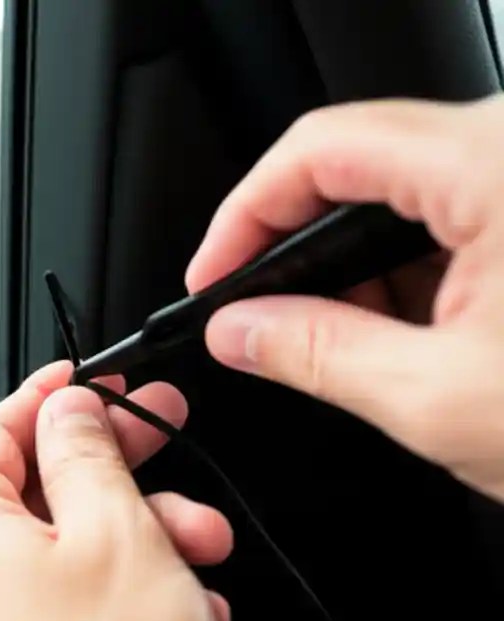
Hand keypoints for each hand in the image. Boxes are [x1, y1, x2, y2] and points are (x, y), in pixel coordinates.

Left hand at [0, 361, 231, 620]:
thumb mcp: (116, 535)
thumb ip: (87, 454)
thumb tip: (69, 408)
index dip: (51, 395)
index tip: (97, 376)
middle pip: (36, 484)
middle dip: (117, 465)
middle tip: (167, 431)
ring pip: (66, 545)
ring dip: (142, 534)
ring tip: (203, 549)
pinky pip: (71, 601)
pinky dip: (130, 590)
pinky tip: (190, 607)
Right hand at [185, 94, 503, 501]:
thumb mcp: (435, 400)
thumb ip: (310, 353)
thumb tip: (238, 330)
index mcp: (498, 171)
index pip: (320, 149)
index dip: (245, 213)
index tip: (216, 274)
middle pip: (361, 160)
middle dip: (299, 246)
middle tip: (263, 316)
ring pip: (409, 186)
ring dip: (361, 263)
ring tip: (354, 343)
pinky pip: (461, 208)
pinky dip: (420, 269)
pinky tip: (417, 332)